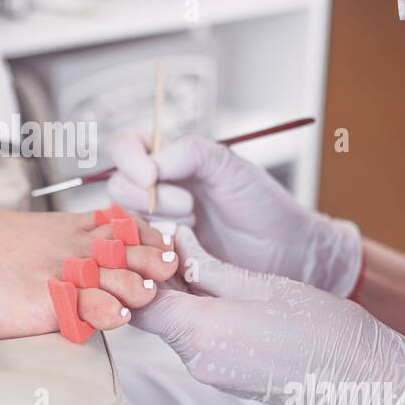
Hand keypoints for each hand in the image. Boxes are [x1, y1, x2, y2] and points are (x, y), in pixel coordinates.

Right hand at [105, 130, 361, 295]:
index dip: (128, 158)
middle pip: (118, 184)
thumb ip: (188, 152)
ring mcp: (157, 225)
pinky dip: (152, 249)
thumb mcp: (228, 165)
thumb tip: (150, 165)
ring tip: (193, 228)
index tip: (151, 175)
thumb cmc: (264, 205)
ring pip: (123, 219)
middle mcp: (158, 190)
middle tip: (190, 206)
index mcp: (171, 158)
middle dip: (150, 196)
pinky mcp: (159, 258)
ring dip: (156, 222)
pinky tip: (182, 251)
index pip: (125, 145)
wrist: (287, 252)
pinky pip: (135, 251)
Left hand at [133, 227, 404, 404]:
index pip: (139, 301)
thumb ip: (210, 267)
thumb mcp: (261, 284)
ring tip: (191, 260)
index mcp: (201, 333)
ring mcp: (210, 373)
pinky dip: (195, 314)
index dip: (136, 269)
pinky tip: (213, 289)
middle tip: (166, 242)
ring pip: (173, 327)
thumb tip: (179, 244)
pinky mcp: (225, 378)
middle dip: (153, 279)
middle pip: (152, 315)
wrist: (362, 381)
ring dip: (175, 296)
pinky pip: (195, 341)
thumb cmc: (322, 329)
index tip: (147, 240)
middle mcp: (196, 360)